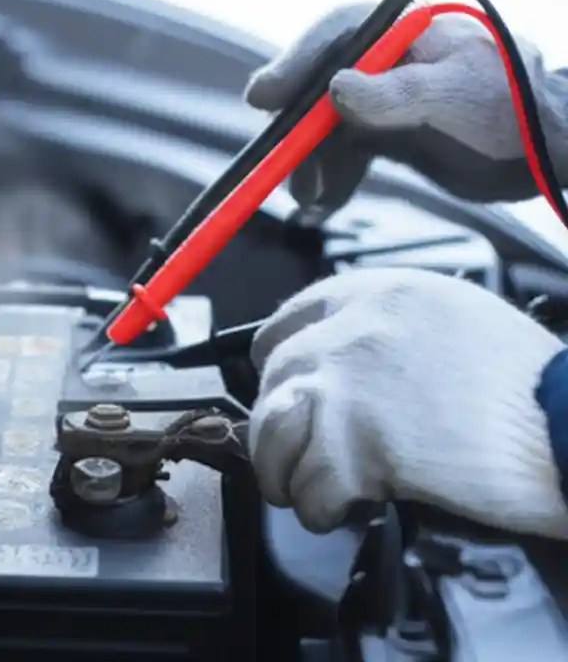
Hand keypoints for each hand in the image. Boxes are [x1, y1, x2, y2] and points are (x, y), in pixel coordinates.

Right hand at [245, 3, 567, 215]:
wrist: (542, 155)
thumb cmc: (512, 112)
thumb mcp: (455, 99)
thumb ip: (396, 93)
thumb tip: (336, 88)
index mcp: (405, 32)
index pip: (336, 35)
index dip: (294, 64)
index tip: (262, 98)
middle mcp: (386, 59)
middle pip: (319, 85)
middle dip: (297, 130)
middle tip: (277, 166)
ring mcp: (383, 95)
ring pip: (325, 124)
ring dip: (310, 162)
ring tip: (308, 199)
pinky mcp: (385, 130)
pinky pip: (343, 150)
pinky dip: (331, 176)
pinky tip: (326, 202)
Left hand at [249, 267, 567, 538]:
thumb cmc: (532, 387)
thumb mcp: (458, 321)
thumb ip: (392, 330)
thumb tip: (347, 361)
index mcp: (379, 295)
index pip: (287, 321)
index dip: (274, 362)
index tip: (277, 387)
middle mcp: (354, 333)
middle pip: (274, 382)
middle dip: (277, 427)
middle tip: (291, 456)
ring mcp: (350, 389)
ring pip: (274, 433)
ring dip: (284, 470)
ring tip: (303, 489)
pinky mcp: (359, 447)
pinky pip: (310, 486)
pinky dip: (317, 508)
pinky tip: (337, 511)